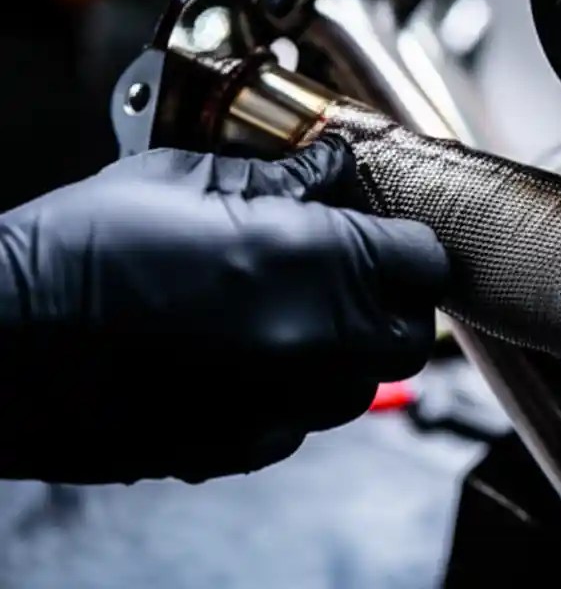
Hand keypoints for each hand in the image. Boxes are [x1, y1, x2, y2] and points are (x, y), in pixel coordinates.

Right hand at [0, 136, 447, 483]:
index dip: (404, 240)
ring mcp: (279, 403)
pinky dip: (292, 390)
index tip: (379, 230)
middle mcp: (312, 341)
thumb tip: (332, 170)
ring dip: (342, 347)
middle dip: (385, 299)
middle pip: (405, 332)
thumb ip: (281, 179)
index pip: (423, 258)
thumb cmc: (79, 250)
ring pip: (358, 384)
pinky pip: (301, 421)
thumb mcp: (184, 179)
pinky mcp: (239, 447)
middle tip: (339, 270)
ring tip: (285, 312)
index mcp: (310, 262)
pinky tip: (243, 357)